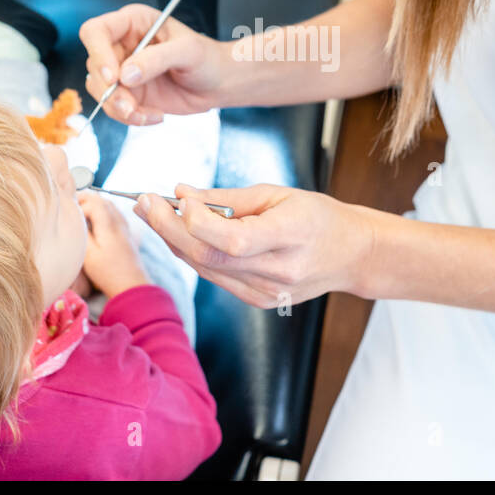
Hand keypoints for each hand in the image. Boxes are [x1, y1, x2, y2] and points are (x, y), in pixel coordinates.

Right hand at [78, 192, 149, 297]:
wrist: (131, 286)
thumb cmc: (108, 273)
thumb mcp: (88, 254)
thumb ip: (81, 231)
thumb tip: (75, 216)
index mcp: (109, 225)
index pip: (93, 201)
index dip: (78, 203)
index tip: (67, 212)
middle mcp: (119, 222)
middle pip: (102, 200)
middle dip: (85, 200)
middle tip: (70, 207)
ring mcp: (125, 227)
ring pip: (109, 205)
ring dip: (93, 205)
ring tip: (79, 212)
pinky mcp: (126, 233)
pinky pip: (114, 214)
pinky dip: (102, 212)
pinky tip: (94, 221)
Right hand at [80, 4, 225, 124]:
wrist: (217, 83)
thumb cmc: (206, 58)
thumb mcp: (188, 52)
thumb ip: (157, 59)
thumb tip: (125, 75)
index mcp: (132, 22)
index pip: (95, 31)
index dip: (97, 53)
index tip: (112, 77)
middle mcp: (121, 44)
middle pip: (94, 66)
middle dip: (111, 90)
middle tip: (130, 106)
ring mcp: (122, 70)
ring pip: (100, 90)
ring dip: (119, 108)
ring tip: (149, 114)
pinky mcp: (127, 93)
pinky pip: (114, 108)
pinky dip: (131, 118)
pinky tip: (156, 116)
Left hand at [131, 183, 376, 308]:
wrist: (351, 254)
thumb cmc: (318, 216)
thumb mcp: (278, 194)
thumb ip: (227, 198)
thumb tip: (180, 193)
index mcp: (290, 237)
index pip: (233, 240)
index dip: (197, 221)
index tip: (175, 197)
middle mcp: (278, 272)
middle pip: (209, 258)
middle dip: (168, 229)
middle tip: (143, 202)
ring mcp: (267, 292)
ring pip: (205, 269)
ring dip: (172, 240)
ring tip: (152, 212)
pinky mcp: (258, 301)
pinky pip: (215, 277)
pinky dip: (193, 254)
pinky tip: (179, 234)